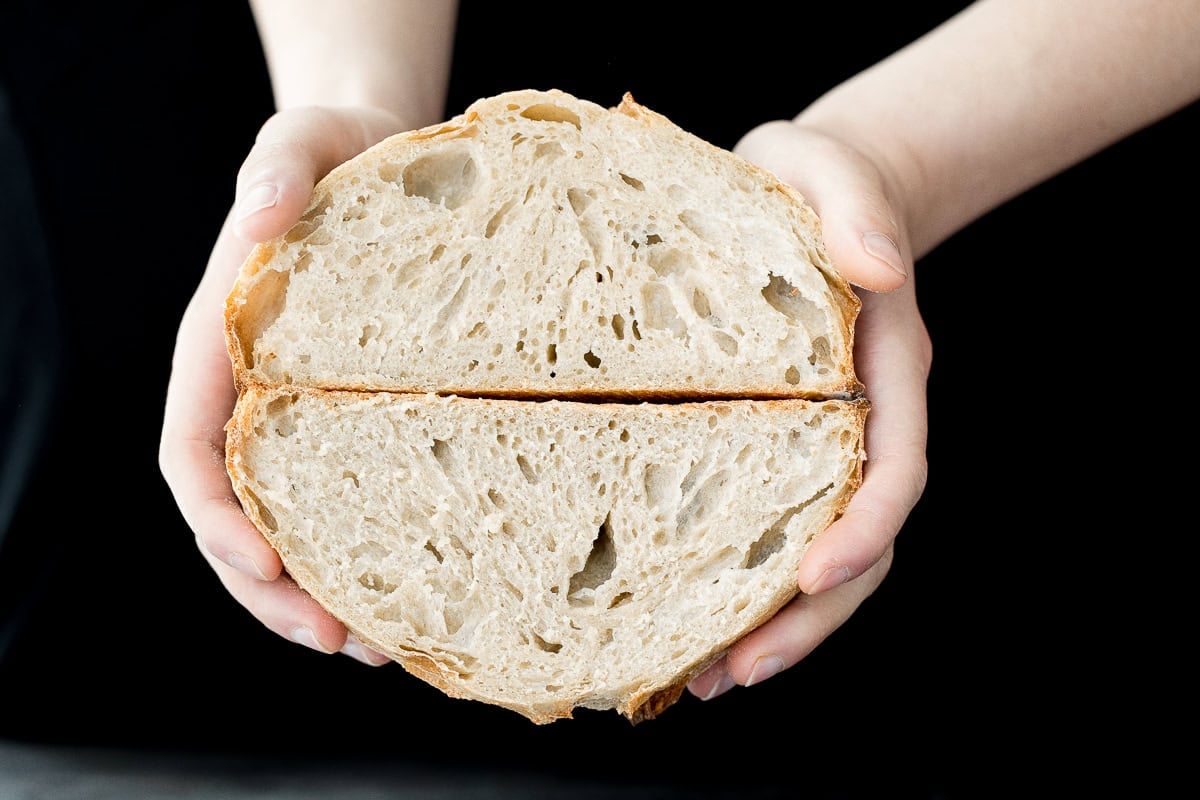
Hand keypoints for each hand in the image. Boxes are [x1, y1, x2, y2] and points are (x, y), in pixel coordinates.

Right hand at [159, 106, 414, 665]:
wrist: (380, 155)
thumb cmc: (338, 152)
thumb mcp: (305, 143)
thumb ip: (279, 170)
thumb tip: (265, 210)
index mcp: (220, 348)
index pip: (193, 453)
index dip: (219, 522)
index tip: (266, 568)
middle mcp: (252, 397)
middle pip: (238, 518)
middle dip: (275, 592)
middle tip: (336, 642)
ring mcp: (301, 418)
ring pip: (294, 529)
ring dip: (324, 596)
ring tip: (379, 648)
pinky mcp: (355, 422)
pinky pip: (349, 504)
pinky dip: (368, 557)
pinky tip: (414, 594)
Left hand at [688, 121, 931, 699]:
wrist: (806, 193)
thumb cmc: (810, 181)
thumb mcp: (828, 169)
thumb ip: (856, 209)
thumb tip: (879, 270)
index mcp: (885, 368)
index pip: (893, 467)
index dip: (861, 530)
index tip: (812, 578)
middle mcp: (863, 420)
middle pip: (861, 541)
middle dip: (809, 618)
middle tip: (740, 671)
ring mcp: (824, 442)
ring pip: (817, 555)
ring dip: (774, 625)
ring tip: (705, 678)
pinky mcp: (776, 449)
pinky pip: (770, 529)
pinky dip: (738, 584)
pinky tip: (685, 620)